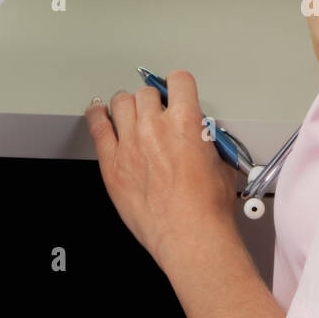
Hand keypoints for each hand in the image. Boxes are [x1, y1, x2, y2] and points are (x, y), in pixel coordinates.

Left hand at [85, 70, 238, 270]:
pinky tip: (98, 112)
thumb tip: (201, 140)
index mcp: (186, 121)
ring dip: (128, 105)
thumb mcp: (221, 163)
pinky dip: (96, 115)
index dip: (179, 85)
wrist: (190, 237)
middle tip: (156, 113)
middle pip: (146, 93)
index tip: (176, 91)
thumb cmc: (207, 209)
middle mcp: (155, 126)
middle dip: (153, 101)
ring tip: (129, 112)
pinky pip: (97, 127)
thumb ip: (206, 142)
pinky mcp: (112, 164)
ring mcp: (130, 143)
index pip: (179, 80)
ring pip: (121, 103)